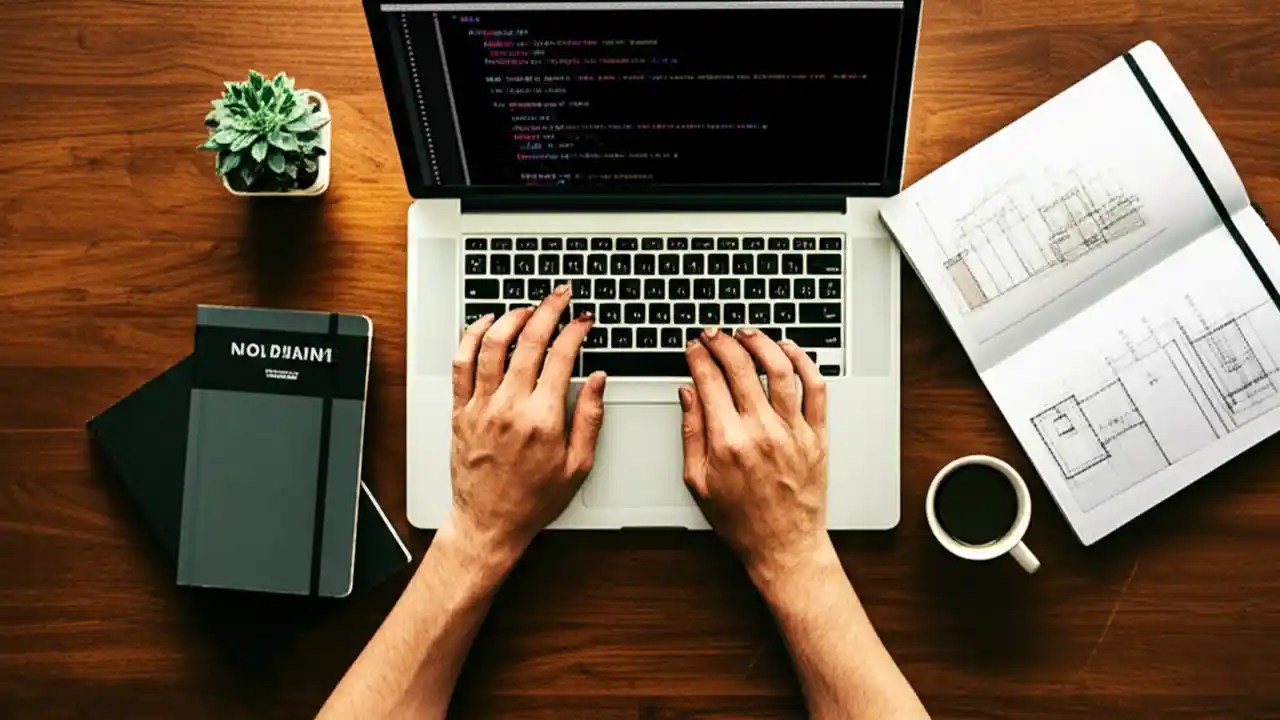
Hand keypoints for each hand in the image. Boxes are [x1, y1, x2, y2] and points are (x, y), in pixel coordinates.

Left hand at [448, 285, 606, 565]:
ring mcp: (481, 407)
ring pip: (493, 345)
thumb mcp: (578, 465)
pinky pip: (461, 364)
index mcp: (543, 419)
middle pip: (528, 341)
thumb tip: (598, 379)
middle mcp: (510, 407)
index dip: (575, 331)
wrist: (489, 523)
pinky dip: (472, 337)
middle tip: (560, 296)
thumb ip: (590, 418)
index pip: (561, 357)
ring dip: (511, 317)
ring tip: (527, 308)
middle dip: (548, 310)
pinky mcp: (460, 411)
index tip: (583, 321)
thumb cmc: (533, 500)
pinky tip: (484, 324)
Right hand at [680, 327, 828, 585]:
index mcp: (727, 442)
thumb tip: (687, 393)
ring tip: (747, 333)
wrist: (783, 546)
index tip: (694, 347)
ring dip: (761, 343)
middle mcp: (761, 432)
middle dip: (723, 342)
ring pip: (779, 369)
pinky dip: (803, 362)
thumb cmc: (740, 520)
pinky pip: (815, 389)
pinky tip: (789, 351)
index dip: (698, 356)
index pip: (709, 381)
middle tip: (714, 334)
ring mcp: (792, 431)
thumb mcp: (697, 481)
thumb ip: (691, 432)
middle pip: (741, 367)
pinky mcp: (816, 436)